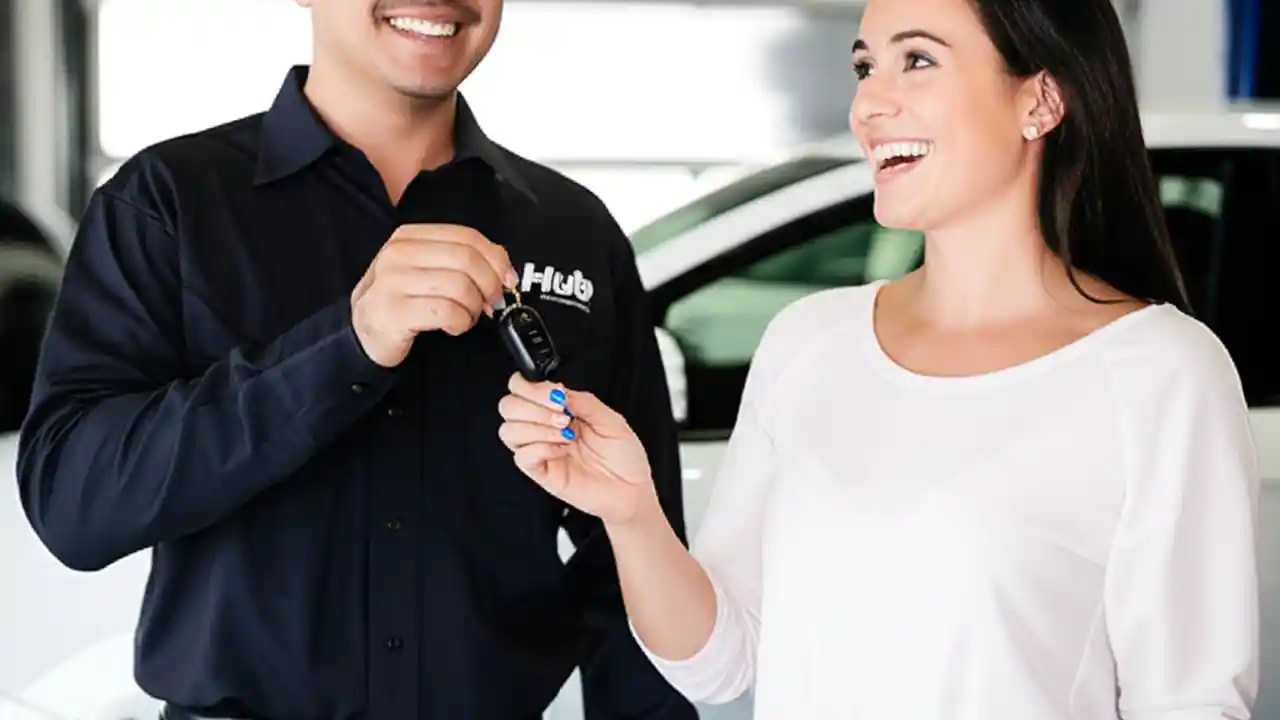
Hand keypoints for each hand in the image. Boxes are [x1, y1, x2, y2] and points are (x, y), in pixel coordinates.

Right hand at [351, 224, 517, 366]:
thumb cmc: (401, 300)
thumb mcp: (426, 270)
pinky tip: (453, 326)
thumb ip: (461, 261)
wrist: (364, 333)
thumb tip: (503, 267)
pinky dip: (460, 322)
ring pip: (459, 286)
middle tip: (491, 303)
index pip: (466, 236)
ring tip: (466, 316)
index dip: (495, 258)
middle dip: (489, 284)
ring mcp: (392, 282)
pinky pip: (446, 312)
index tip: (507, 279)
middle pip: (466, 259)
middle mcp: (398, 253)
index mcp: (409, 237)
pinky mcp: (394, 311)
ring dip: (473, 307)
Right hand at [498, 372, 658, 527]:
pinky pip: (522, 456)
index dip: (531, 387)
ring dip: (537, 427)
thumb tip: (558, 392)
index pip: (521, 388)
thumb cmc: (623, 456)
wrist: (631, 489)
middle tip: (562, 416)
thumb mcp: (611, 419)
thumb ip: (583, 401)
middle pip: (508, 406)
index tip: (557, 395)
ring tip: (566, 434)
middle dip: (532, 406)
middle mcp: (544, 427)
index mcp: (558, 409)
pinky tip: (561, 449)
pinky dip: (541, 448)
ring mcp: (541, 450)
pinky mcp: (541, 472)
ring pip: (509, 431)